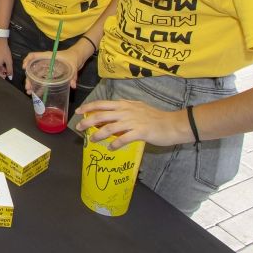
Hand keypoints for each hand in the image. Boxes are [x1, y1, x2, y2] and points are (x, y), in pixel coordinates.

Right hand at [0, 37, 12, 79]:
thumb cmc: (4, 50)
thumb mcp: (9, 61)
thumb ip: (10, 70)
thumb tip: (10, 77)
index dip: (5, 75)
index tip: (8, 72)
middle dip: (2, 71)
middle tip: (7, 66)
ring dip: (0, 67)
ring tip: (4, 62)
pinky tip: (1, 59)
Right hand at [21, 48, 80, 90]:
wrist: (78, 56)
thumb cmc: (74, 57)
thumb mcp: (73, 65)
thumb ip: (73, 75)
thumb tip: (72, 85)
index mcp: (49, 57)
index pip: (34, 56)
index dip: (27, 61)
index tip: (24, 68)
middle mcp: (46, 62)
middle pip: (34, 68)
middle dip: (29, 78)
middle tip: (28, 87)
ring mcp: (48, 68)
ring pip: (37, 75)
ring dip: (32, 83)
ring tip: (30, 92)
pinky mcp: (51, 73)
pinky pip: (43, 79)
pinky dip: (40, 85)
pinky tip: (38, 92)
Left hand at [73, 99, 191, 148]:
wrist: (173, 124)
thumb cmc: (155, 117)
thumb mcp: (137, 108)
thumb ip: (124, 109)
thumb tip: (110, 115)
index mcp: (125, 104)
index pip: (103, 103)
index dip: (89, 107)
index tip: (79, 112)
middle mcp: (126, 111)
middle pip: (102, 115)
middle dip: (88, 122)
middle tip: (79, 128)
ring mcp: (133, 121)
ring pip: (110, 128)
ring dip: (99, 134)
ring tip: (92, 140)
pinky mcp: (140, 132)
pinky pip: (123, 139)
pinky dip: (115, 144)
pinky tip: (111, 148)